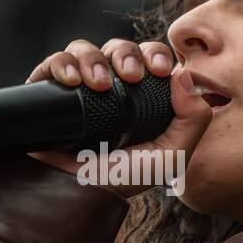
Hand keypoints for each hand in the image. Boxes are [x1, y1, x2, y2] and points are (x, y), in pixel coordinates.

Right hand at [24, 38, 211, 197]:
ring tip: (99, 84)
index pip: (149, 57)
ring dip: (94, 59)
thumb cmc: (121, 180)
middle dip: (127, 54)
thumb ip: (193, 121)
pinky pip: (55, 61)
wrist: (72, 195)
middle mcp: (109, 87)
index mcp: (139, 97)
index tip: (160, 70)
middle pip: (119, 48)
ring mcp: (78, 87)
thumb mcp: (169, 158)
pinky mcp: (49, 90)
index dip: (155, 54)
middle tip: (131, 75)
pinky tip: (72, 82)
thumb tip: (184, 75)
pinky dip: (64, 65)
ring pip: (85, 49)